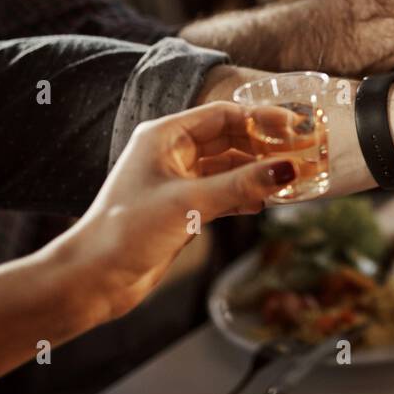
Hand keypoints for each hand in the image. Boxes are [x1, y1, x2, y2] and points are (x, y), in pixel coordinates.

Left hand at [60, 103, 293, 320]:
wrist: (95, 278)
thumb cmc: (128, 230)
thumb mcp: (190, 202)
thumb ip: (241, 183)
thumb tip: (287, 168)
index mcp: (165, 136)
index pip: (222, 115)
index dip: (259, 119)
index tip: (292, 127)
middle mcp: (172, 153)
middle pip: (229, 139)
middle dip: (263, 147)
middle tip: (298, 153)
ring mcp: (178, 181)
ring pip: (228, 168)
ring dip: (256, 173)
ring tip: (289, 179)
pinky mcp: (183, 208)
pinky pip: (223, 193)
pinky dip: (244, 195)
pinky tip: (266, 202)